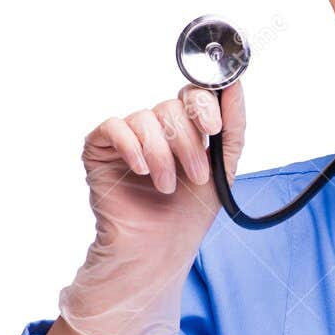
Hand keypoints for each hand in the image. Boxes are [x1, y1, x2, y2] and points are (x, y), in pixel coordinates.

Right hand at [57, 82, 246, 334]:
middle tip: (196, 176)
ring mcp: (127, 136)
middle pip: (171, 107)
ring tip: (167, 186)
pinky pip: (113, 126)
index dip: (203, 105)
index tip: (213, 129)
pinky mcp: (99, 149)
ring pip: (145, 118)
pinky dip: (131, 147)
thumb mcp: (222, 168)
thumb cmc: (188, 214)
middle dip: (188, 143)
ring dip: (162, 155)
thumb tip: (235, 83)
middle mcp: (155, 127)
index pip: (192, 94)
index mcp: (184, 128)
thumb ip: (233, 127)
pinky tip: (140, 171)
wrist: (159, 250)